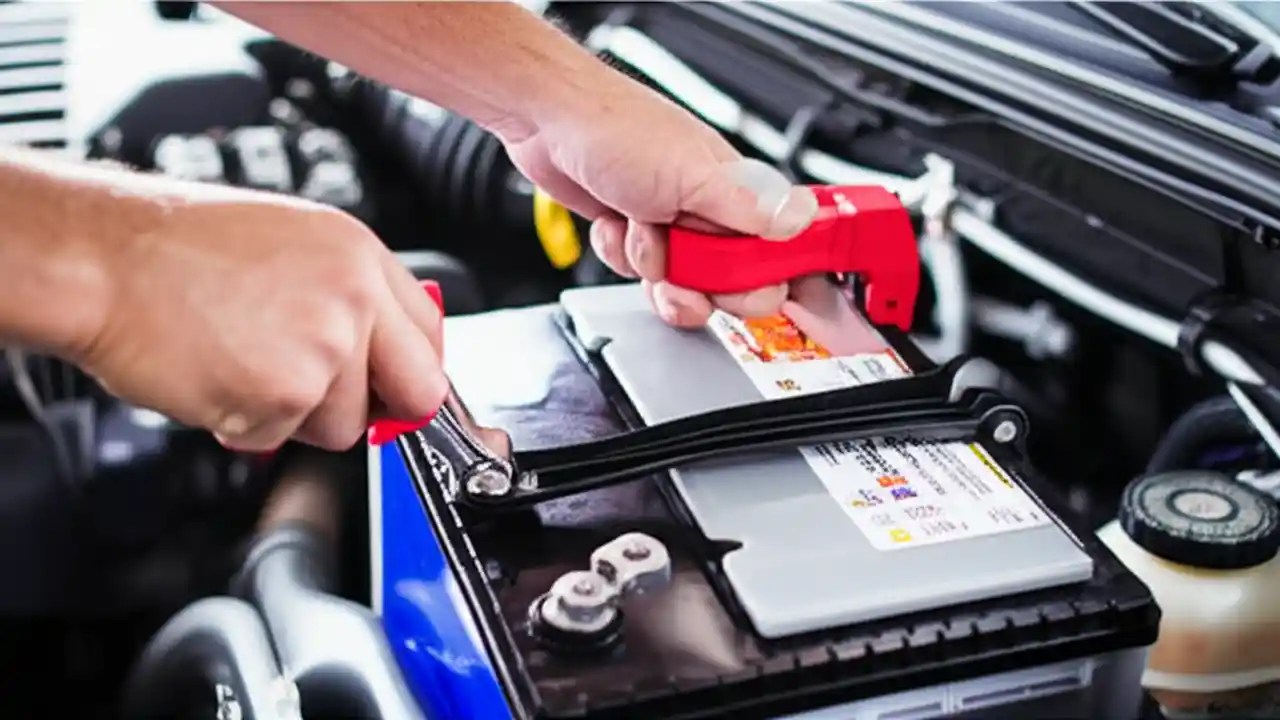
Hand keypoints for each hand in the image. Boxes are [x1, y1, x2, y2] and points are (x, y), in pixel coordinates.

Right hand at [66, 187, 445, 451]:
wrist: (102, 258)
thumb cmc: (172, 246)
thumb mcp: (290, 241)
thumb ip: (347, 293)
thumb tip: (379, 345)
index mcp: (360, 256)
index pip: (430, 334)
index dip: (412, 369)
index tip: (397, 386)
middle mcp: (354, 301)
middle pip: (417, 392)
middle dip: (379, 408)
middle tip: (332, 398)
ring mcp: (324, 351)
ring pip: (344, 425)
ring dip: (297, 414)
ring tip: (244, 365)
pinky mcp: (283, 397)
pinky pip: (283, 436)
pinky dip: (247, 423)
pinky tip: (217, 376)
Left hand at [495, 76, 817, 327]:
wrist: (547, 122)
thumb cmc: (615, 127)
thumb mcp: (690, 175)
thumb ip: (747, 206)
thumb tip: (801, 219)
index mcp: (736, 191)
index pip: (772, 253)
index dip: (758, 280)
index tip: (737, 286)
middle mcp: (708, 208)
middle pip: (725, 279)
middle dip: (696, 282)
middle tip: (679, 262)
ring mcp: (671, 222)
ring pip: (679, 281)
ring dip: (651, 265)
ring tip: (638, 231)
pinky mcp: (637, 232)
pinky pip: (640, 272)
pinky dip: (620, 254)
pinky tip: (614, 225)